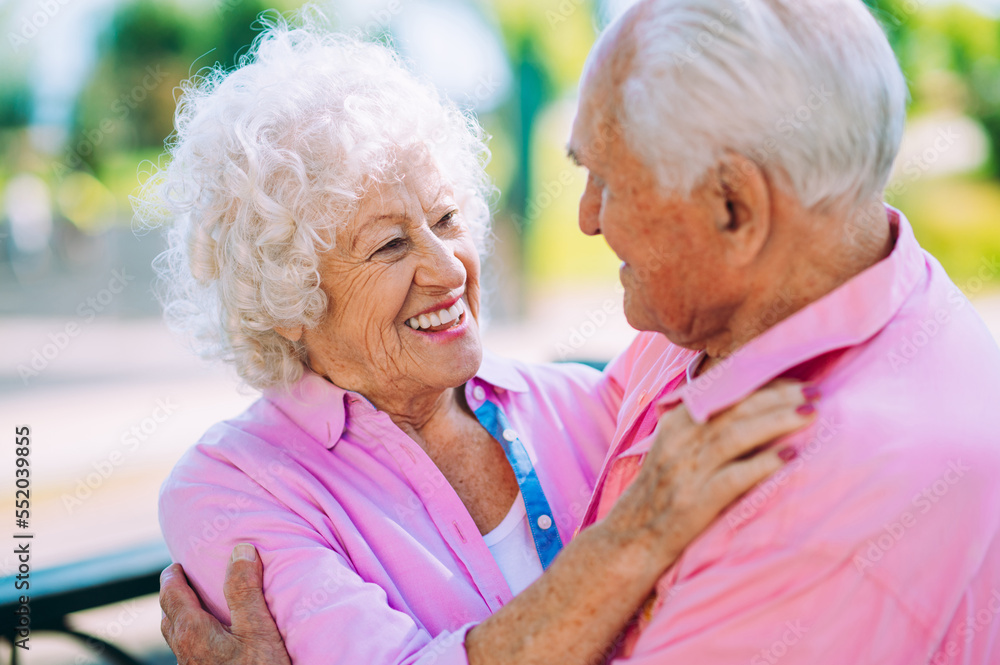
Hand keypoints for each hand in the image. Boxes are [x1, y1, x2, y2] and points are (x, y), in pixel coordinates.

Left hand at [159, 544, 291, 664]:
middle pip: (169, 616)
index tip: (178, 563)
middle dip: (175, 595)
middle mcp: (185, 652)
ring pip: (177, 636)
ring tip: (200, 605)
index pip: (172, 595)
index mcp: (192, 632)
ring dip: (183, 616)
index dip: (173, 575)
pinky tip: (216, 639)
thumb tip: (240, 550)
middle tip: (186, 579)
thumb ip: (245, 590)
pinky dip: (194, 634)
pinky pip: (190, 651)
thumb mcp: (258, 628)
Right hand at [605, 380, 815, 569]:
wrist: (632, 539)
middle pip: (734, 408)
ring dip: (777, 421)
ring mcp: (686, 471)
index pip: (723, 391)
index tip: (796, 380)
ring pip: (736, 435)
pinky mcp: (694, 502)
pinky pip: (733, 477)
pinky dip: (763, 464)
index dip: (763, 383)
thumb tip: (757, 411)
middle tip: (814, 391)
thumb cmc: (662, 494)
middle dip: (778, 396)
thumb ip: (704, 429)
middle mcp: (679, 441)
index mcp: (675, 423)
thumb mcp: (674, 450)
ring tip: (810, 414)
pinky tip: (789, 456)